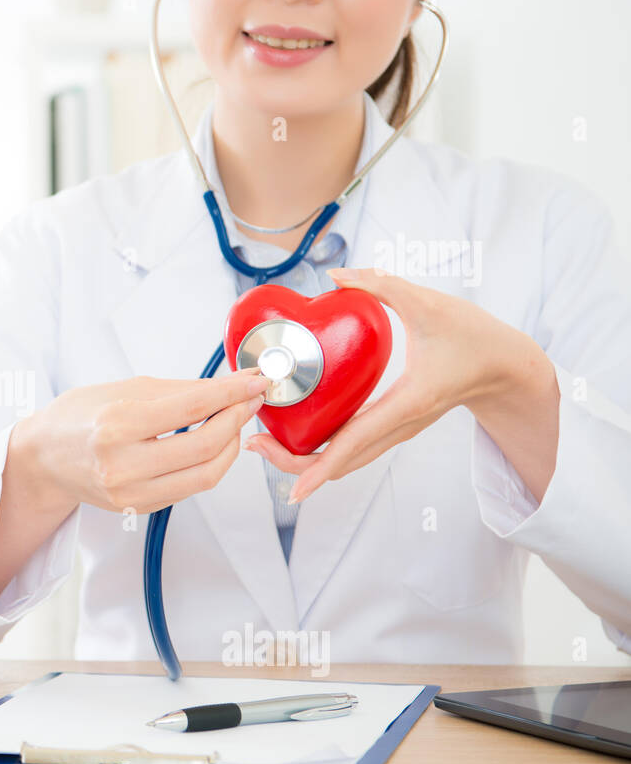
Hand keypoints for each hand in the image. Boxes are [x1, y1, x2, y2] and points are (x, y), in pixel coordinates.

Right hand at [10, 370, 269, 516]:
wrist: (44, 458)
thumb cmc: (79, 416)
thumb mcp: (125, 388)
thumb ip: (182, 389)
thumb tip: (233, 384)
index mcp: (116, 425)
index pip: (191, 408)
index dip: (231, 393)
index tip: (255, 381)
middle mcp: (122, 464)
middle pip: (205, 446)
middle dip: (237, 419)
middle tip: (250, 399)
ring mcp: (130, 493)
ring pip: (205, 475)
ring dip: (230, 446)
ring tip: (234, 421)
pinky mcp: (139, 508)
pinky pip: (189, 487)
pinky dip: (209, 464)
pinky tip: (212, 443)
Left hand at [243, 267, 551, 503]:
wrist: (509, 365)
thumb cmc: (475, 336)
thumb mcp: (431, 303)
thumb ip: (383, 285)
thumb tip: (336, 275)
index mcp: (408, 402)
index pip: (355, 442)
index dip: (319, 467)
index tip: (293, 489)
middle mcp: (401, 426)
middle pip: (342, 462)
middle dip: (296, 464)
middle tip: (254, 444)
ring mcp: (398, 430)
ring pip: (346, 459)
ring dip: (305, 458)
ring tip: (264, 442)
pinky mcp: (395, 427)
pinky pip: (353, 447)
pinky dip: (323, 448)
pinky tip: (296, 430)